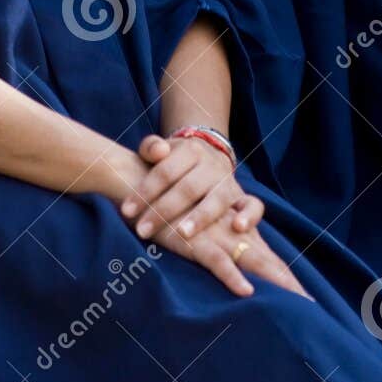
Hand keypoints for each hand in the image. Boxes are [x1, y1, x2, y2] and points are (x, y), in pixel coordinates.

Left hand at [121, 134, 262, 241]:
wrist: (208, 156)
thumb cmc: (174, 161)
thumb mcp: (161, 150)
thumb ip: (151, 147)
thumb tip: (157, 150)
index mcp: (189, 151)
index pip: (165, 171)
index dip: (145, 191)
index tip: (126, 211)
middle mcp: (211, 166)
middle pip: (187, 188)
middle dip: (163, 210)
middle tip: (142, 230)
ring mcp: (229, 182)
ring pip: (217, 199)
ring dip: (200, 217)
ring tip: (182, 233)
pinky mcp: (242, 197)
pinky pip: (254, 205)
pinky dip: (249, 216)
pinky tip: (238, 229)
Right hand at [142, 203, 311, 299]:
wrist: (140, 179)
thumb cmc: (165, 201)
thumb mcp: (188, 220)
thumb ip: (205, 237)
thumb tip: (217, 252)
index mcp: (230, 225)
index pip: (263, 250)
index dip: (281, 271)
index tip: (301, 294)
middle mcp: (229, 228)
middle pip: (266, 258)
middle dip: (287, 281)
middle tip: (311, 303)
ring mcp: (216, 233)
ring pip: (252, 260)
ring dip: (273, 281)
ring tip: (296, 302)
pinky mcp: (195, 240)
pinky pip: (217, 261)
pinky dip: (231, 277)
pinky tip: (246, 291)